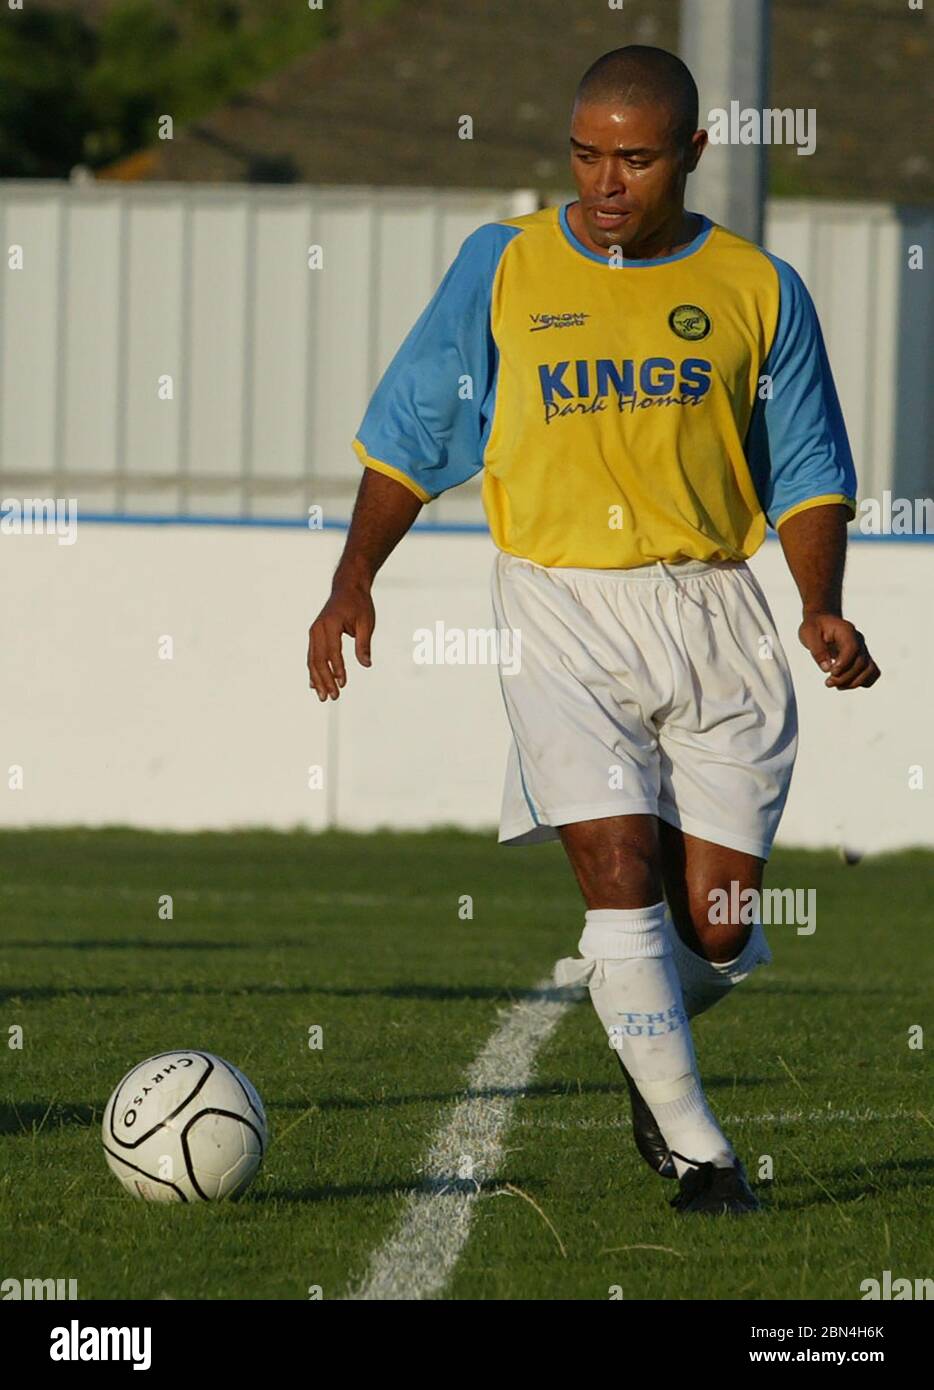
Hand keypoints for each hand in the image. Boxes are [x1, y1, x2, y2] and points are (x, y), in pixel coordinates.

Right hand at [307, 581, 374, 700]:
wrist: (347, 588)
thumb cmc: (359, 604)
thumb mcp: (366, 622)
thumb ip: (364, 644)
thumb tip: (366, 664)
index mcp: (330, 624)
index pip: (333, 651)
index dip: (337, 669)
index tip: (343, 683)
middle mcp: (317, 628)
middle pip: (318, 659)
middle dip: (325, 680)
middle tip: (333, 697)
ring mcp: (314, 632)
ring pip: (312, 660)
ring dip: (317, 679)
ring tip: (324, 696)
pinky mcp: (314, 635)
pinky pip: (312, 656)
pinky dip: (313, 671)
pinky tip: (315, 685)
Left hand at [798, 613, 880, 689]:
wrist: (821, 621)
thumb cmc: (814, 626)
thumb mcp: (808, 633)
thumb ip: (817, 650)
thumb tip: (827, 669)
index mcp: (846, 630)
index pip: (852, 648)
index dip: (844, 663)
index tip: (831, 672)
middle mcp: (858, 640)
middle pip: (861, 662)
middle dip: (845, 677)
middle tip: (828, 682)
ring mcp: (862, 649)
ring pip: (869, 669)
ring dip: (854, 682)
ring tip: (837, 685)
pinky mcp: (862, 658)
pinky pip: (871, 672)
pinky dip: (861, 681)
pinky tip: (845, 684)